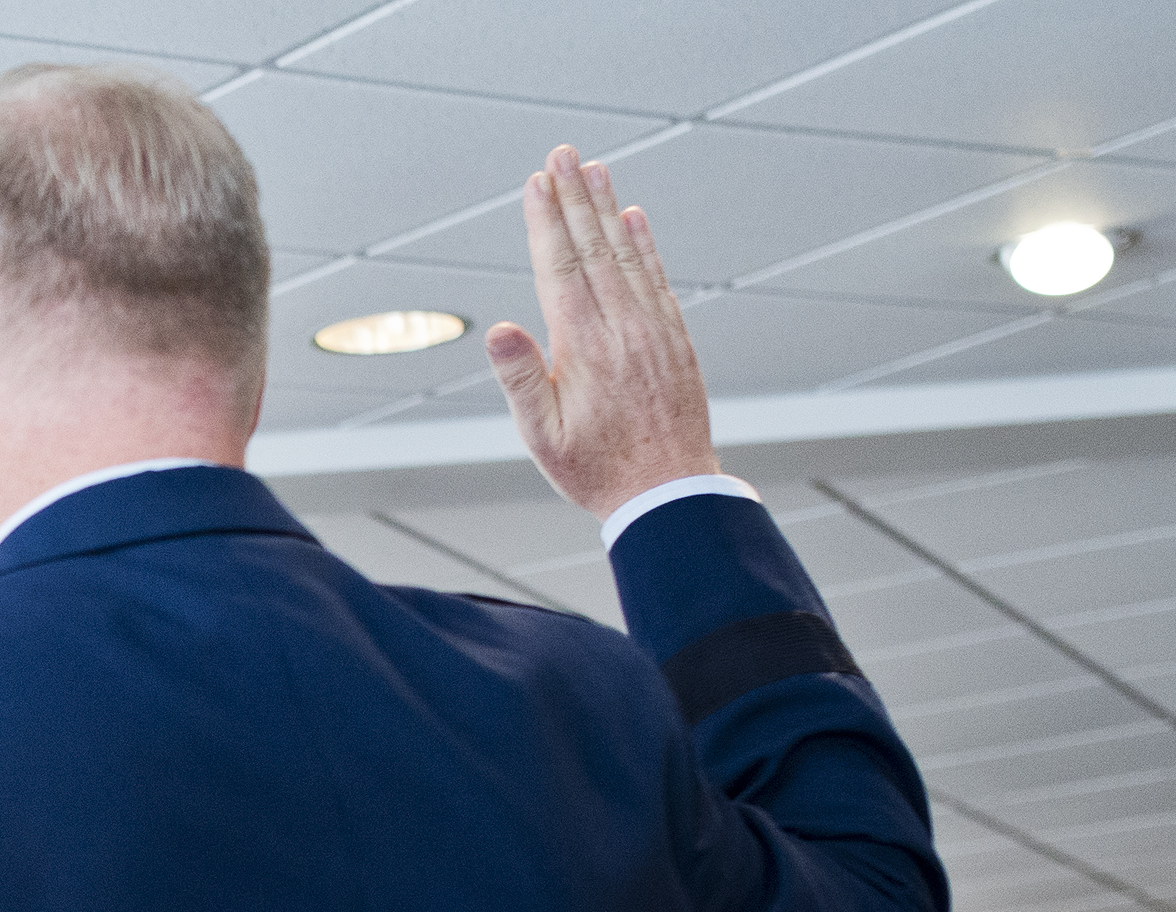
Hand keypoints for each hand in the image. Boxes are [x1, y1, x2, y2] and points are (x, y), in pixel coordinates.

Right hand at [487, 145, 718, 520]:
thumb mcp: (543, 438)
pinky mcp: (675, 341)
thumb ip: (521, 380)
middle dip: (574, 198)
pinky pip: (658, 279)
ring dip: (608, 208)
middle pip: (594, 248)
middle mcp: (623, 329)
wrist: (670, 493)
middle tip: (562, 154)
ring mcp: (654, 331)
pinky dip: (646, 245)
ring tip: (595, 169)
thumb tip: (500, 330)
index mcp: (585, 347)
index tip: (536, 182)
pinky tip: (635, 218)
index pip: (560, 267)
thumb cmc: (597, 472)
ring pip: (628, 255)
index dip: (547, 221)